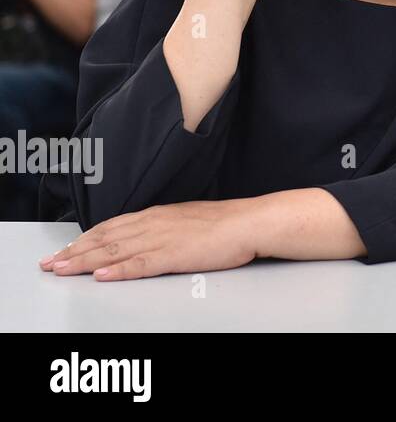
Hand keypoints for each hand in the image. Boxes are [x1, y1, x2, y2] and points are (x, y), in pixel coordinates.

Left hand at [38, 200, 259, 279]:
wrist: (249, 222)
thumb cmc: (225, 223)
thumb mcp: (187, 218)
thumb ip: (163, 227)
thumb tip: (147, 236)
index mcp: (157, 215)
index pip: (111, 227)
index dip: (84, 239)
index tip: (65, 249)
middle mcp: (153, 224)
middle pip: (105, 239)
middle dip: (74, 252)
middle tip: (50, 263)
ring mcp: (162, 239)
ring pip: (114, 251)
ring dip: (84, 262)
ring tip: (62, 270)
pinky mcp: (174, 256)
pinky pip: (139, 265)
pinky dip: (117, 271)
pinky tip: (101, 276)